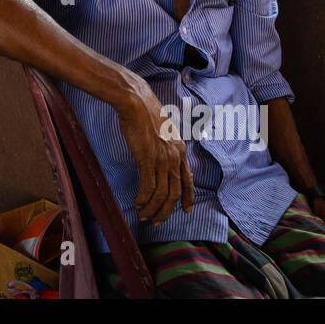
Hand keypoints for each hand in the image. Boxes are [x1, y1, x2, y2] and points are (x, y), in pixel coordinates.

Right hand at [117, 93, 193, 225]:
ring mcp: (162, 159)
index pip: (188, 180)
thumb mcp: (164, 130)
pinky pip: (147, 187)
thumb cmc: (145, 112)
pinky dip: (143, 199)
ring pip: (161, 194)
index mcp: (180, 150)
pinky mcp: (147, 159)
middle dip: (166, 211)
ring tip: (143, 215)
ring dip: (152, 209)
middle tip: (157, 221)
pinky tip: (137, 203)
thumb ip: (165, 145)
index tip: (187, 210)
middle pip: (174, 193)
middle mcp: (174, 157)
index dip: (188, 197)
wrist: (136, 102)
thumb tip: (160, 155)